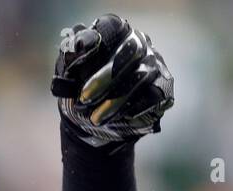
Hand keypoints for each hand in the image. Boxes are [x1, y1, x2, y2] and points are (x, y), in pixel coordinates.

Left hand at [52, 14, 173, 147]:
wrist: (96, 120)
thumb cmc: (82, 89)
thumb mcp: (69, 75)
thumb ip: (70, 58)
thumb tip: (78, 45)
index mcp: (115, 33)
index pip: (111, 27)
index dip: (96, 41)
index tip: (76, 61)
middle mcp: (138, 43)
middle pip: (131, 50)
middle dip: (106, 76)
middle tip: (84, 98)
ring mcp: (154, 64)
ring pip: (141, 76)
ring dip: (116, 101)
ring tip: (96, 118)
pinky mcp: (163, 87)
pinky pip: (155, 95)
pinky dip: (136, 108)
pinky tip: (122, 118)